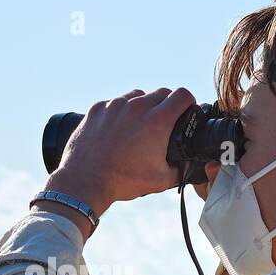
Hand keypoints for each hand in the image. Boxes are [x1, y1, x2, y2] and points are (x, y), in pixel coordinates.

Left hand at [43, 87, 195, 220]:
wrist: (85, 181)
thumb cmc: (123, 181)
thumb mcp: (161, 180)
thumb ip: (182, 170)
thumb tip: (190, 165)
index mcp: (157, 120)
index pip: (182, 95)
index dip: (188, 101)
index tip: (186, 109)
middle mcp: (137, 107)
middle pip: (161, 93)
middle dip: (167, 104)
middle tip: (163, 122)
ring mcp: (115, 105)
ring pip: (137, 96)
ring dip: (143, 106)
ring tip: (139, 126)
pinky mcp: (97, 108)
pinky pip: (115, 103)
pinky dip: (120, 113)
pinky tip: (117, 130)